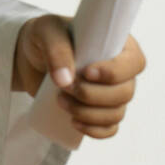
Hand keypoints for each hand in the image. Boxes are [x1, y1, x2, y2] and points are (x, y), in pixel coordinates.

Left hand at [13, 14, 146, 138]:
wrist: (30, 57)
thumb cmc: (44, 37)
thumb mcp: (46, 32)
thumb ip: (56, 50)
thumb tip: (66, 81)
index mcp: (118, 45)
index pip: (134, 63)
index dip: (114, 73)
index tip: (86, 73)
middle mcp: (120, 71)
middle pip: (125, 93)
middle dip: (93, 96)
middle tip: (64, 88)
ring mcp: (111, 93)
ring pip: (116, 113)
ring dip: (88, 113)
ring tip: (61, 101)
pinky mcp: (97, 111)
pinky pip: (109, 129)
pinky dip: (95, 131)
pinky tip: (74, 123)